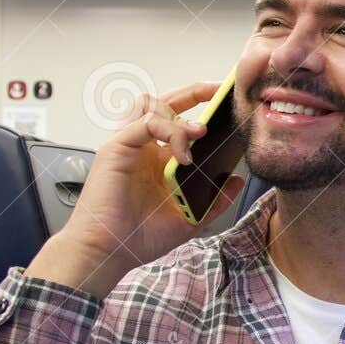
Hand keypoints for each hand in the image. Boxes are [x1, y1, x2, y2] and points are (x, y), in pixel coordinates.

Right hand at [26, 82, 244, 296]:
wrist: (109, 253)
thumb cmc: (139, 237)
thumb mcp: (189, 219)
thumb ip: (214, 200)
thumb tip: (235, 181)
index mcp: (159, 160)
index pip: (179, 122)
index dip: (200, 108)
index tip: (226, 105)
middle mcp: (143, 149)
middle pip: (164, 104)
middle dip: (193, 92)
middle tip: (217, 90)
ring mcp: (129, 146)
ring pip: (151, 107)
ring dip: (180, 115)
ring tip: (201, 132)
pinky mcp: (116, 149)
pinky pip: (142, 124)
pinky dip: (167, 132)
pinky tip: (184, 153)